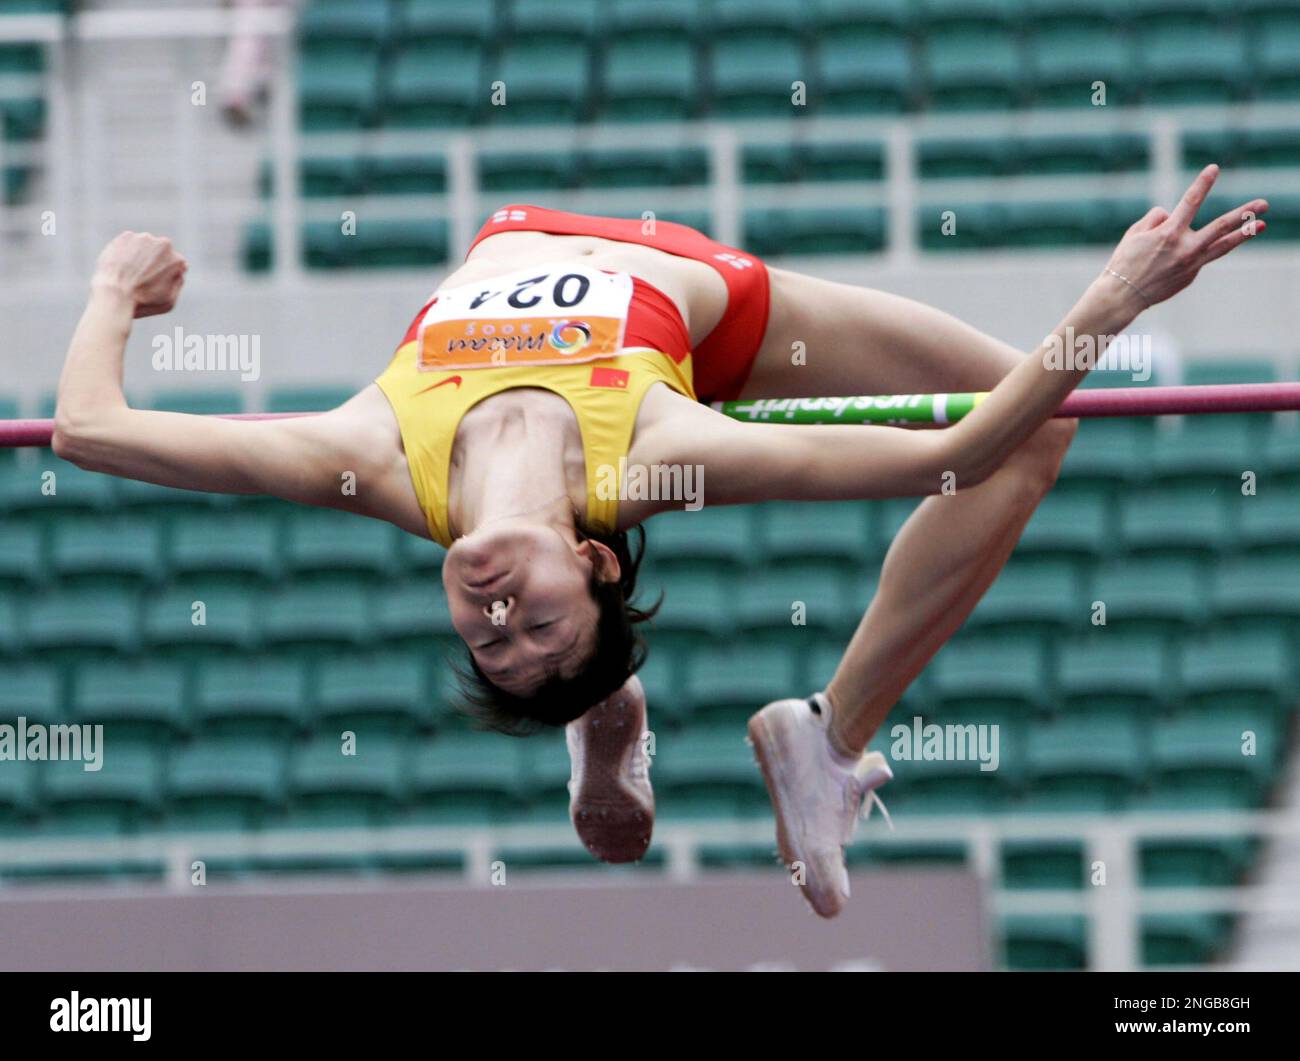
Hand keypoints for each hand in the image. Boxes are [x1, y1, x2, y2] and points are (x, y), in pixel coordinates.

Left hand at [92, 231, 187, 317]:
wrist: (115, 292)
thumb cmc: (143, 301)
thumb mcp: (169, 300)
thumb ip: (178, 283)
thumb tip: (179, 270)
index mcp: (177, 260)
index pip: (175, 263)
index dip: (166, 273)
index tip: (156, 282)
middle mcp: (163, 244)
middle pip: (161, 252)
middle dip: (154, 261)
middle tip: (143, 276)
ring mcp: (144, 238)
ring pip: (145, 245)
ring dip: (140, 255)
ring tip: (130, 272)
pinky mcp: (126, 236)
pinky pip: (129, 243)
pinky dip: (126, 252)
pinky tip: (121, 265)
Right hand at [1103, 165, 1266, 309]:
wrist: (1122, 296)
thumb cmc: (1124, 262)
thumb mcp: (1134, 233)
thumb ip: (1156, 218)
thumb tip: (1173, 215)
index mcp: (1169, 233)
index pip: (1190, 202)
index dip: (1203, 183)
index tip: (1214, 169)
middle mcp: (1186, 248)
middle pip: (1221, 226)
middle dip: (1244, 213)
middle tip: (1263, 204)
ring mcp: (1191, 264)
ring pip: (1223, 246)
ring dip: (1244, 234)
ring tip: (1261, 226)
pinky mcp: (1190, 276)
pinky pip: (1196, 257)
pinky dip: (1191, 252)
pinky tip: (1173, 260)